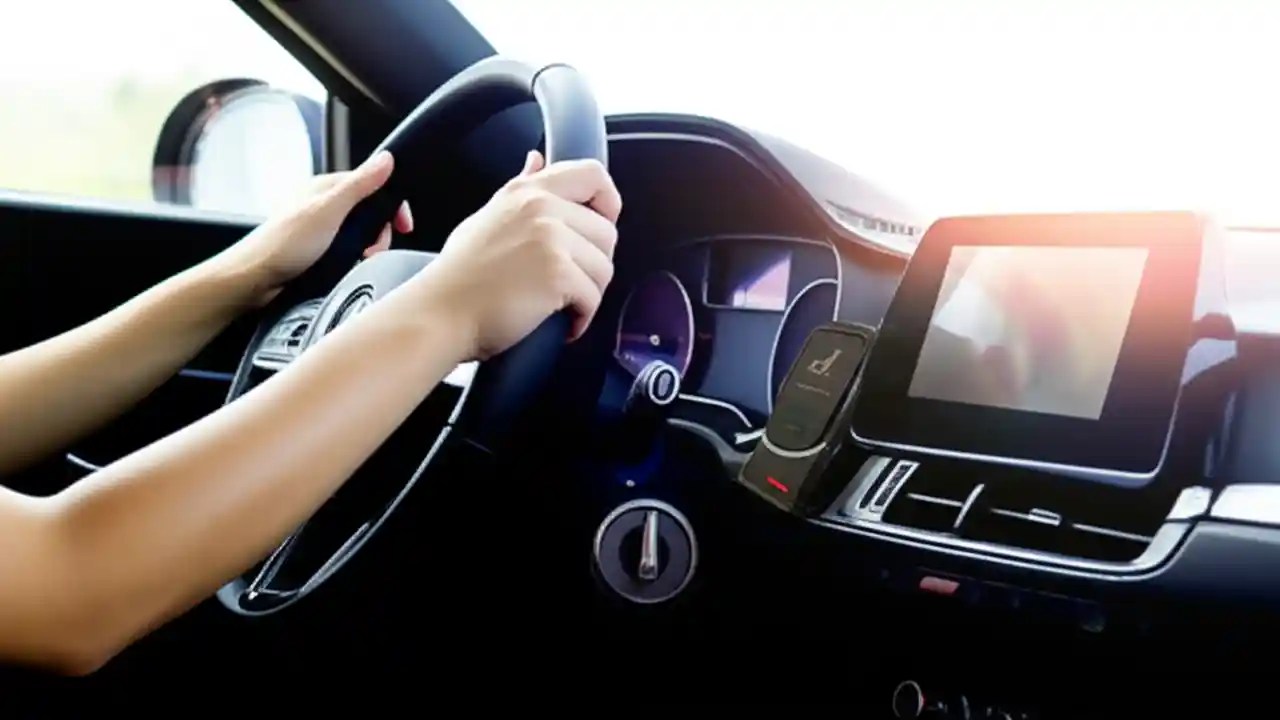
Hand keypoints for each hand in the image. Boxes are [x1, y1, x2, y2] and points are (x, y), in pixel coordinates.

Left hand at [226, 151, 413, 306]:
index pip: (374, 186)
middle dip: (380, 233)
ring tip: (359, 261)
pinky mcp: (320, 251)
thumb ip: (359, 185)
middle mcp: (325, 206)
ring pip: (362, 235)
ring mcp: (323, 229)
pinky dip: (355, 260)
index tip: (404, 225)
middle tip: (373, 250)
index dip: (392, 205)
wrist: (254, 280)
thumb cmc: (283, 245)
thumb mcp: (328, 211)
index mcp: (327, 188)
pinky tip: (348, 267)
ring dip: (368, 249)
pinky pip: (350, 252)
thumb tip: (386, 159)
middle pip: (371, 212)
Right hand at [414, 150, 621, 360]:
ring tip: (558, 306)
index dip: (608, 202)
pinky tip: (560, 323)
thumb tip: (538, 160)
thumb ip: (521, 187)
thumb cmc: (461, 276)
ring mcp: (551, 238)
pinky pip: (593, 298)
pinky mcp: (557, 273)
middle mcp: (541, 207)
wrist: (441, 313)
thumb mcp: (489, 215)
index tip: (599, 228)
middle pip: (606, 232)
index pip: (593, 174)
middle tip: (568, 284)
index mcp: (528, 191)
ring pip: (604, 268)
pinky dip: (581, 319)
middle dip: (593, 265)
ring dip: (587, 294)